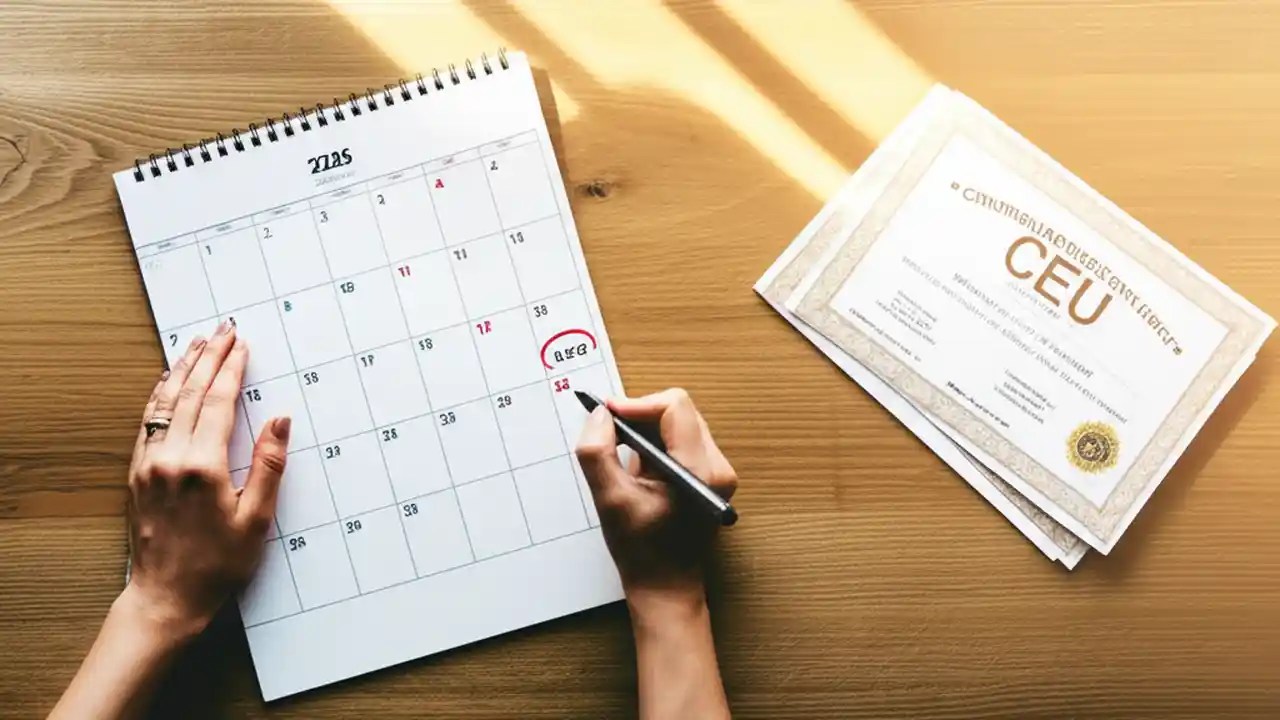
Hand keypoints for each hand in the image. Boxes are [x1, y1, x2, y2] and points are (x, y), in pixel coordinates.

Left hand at [125, 321, 289, 639]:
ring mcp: (148, 465)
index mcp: (202, 466)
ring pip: (164, 403)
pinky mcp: (137, 475)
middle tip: (222, 330)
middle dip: (208, 358)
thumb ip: (270, 465)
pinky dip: (159, 397)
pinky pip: (147, 423)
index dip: (231, 370)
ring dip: (181, 370)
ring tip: (195, 344)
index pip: (218, 403)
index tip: (241, 346)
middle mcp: (169, 459)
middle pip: (190, 394)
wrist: (167, 597)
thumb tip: (280, 421)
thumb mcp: (256, 519)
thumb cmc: (217, 565)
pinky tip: (166, 384)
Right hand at [574, 389, 736, 612]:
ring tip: (625, 458)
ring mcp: (717, 470)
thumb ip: (598, 453)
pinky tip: (639, 468)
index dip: (636, 404)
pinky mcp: (709, 474)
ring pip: (678, 423)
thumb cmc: (641, 551)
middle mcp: (717, 465)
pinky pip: (680, 439)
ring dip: (646, 431)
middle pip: (677, 411)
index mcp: (699, 470)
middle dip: (640, 417)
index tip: (606, 415)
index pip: (674, 407)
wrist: (666, 585)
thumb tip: (599, 415)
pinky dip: (655, 443)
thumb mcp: (609, 500)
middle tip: (610, 435)